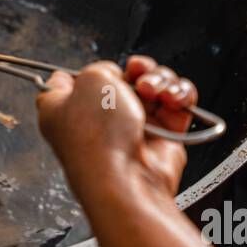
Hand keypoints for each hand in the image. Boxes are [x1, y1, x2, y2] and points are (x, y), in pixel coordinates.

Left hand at [36, 56, 197, 201]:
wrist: (125, 178)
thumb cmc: (97, 137)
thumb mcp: (89, 79)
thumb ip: (101, 68)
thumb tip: (116, 75)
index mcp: (65, 109)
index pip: (71, 81)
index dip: (86, 70)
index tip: (99, 68)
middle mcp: (98, 120)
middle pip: (123, 79)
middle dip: (137, 70)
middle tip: (138, 76)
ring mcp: (132, 129)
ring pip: (155, 87)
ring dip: (161, 81)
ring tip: (155, 93)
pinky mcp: (164, 138)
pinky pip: (179, 104)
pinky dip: (181, 95)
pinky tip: (173, 100)